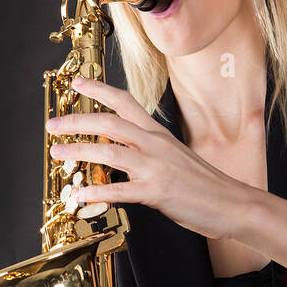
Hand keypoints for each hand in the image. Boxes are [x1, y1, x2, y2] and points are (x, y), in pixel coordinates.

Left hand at [46, 77, 248, 241]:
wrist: (234, 204)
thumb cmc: (206, 186)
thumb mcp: (176, 159)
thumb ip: (150, 154)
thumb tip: (127, 156)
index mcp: (159, 134)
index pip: (125, 102)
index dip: (98, 90)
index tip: (77, 82)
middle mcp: (155, 145)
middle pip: (109, 122)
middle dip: (76, 120)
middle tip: (52, 124)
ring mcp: (156, 168)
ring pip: (109, 150)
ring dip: (79, 151)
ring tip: (57, 153)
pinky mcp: (157, 193)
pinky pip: (120, 190)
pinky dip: (96, 191)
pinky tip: (79, 195)